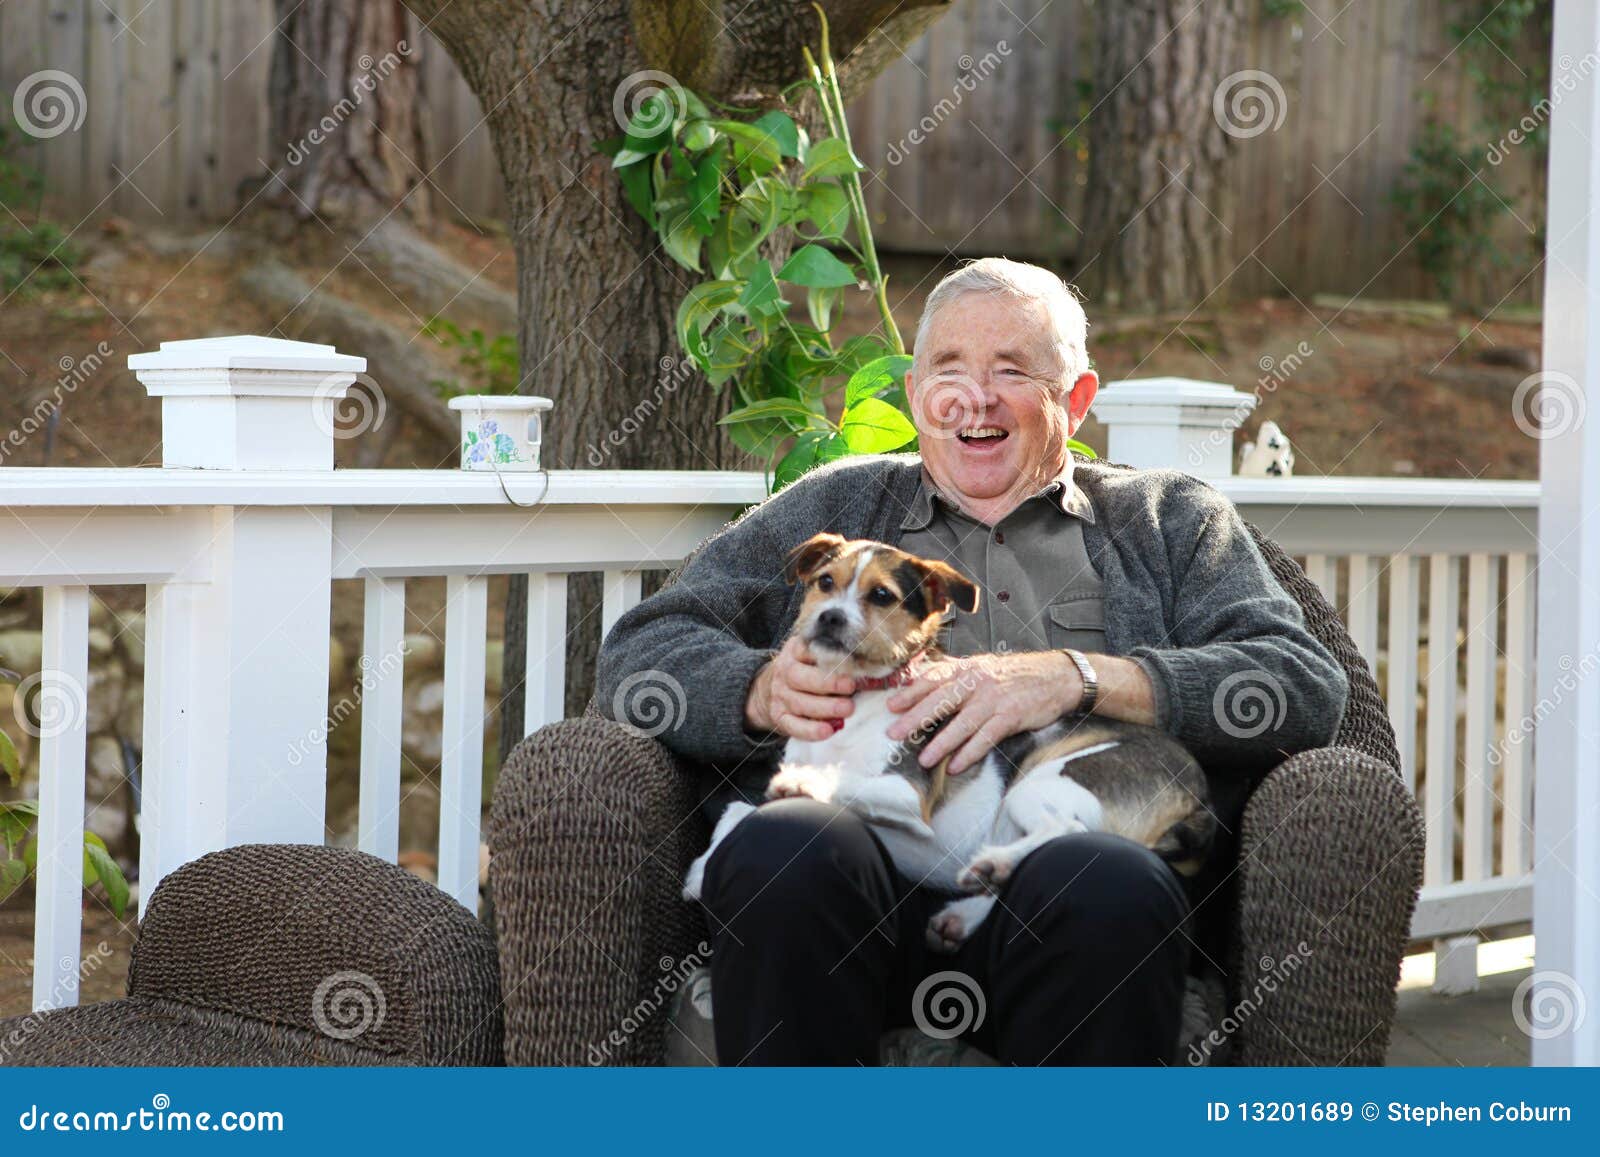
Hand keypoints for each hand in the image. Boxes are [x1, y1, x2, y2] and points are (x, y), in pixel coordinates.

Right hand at [745, 636, 856, 740]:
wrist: (770, 690)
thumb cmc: (807, 671)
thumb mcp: (815, 656)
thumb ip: (838, 658)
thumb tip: (878, 669)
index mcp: (795, 652)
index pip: (807, 650)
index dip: (827, 656)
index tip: (849, 661)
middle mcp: (785, 672)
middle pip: (801, 677)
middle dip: (828, 683)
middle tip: (851, 688)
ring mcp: (780, 696)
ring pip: (799, 703)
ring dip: (824, 708)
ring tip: (847, 710)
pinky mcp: (779, 717)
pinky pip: (793, 726)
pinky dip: (810, 731)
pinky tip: (827, 732)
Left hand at [885, 651, 1081, 774]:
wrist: (1055, 676)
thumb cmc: (1015, 674)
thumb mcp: (982, 666)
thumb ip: (954, 673)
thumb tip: (921, 676)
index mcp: (967, 669)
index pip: (933, 679)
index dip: (910, 692)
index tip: (891, 705)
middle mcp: (977, 682)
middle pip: (941, 701)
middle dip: (915, 718)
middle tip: (894, 734)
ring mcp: (993, 700)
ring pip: (962, 723)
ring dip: (941, 743)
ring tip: (924, 759)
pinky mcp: (1010, 717)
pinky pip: (985, 738)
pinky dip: (970, 753)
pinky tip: (956, 766)